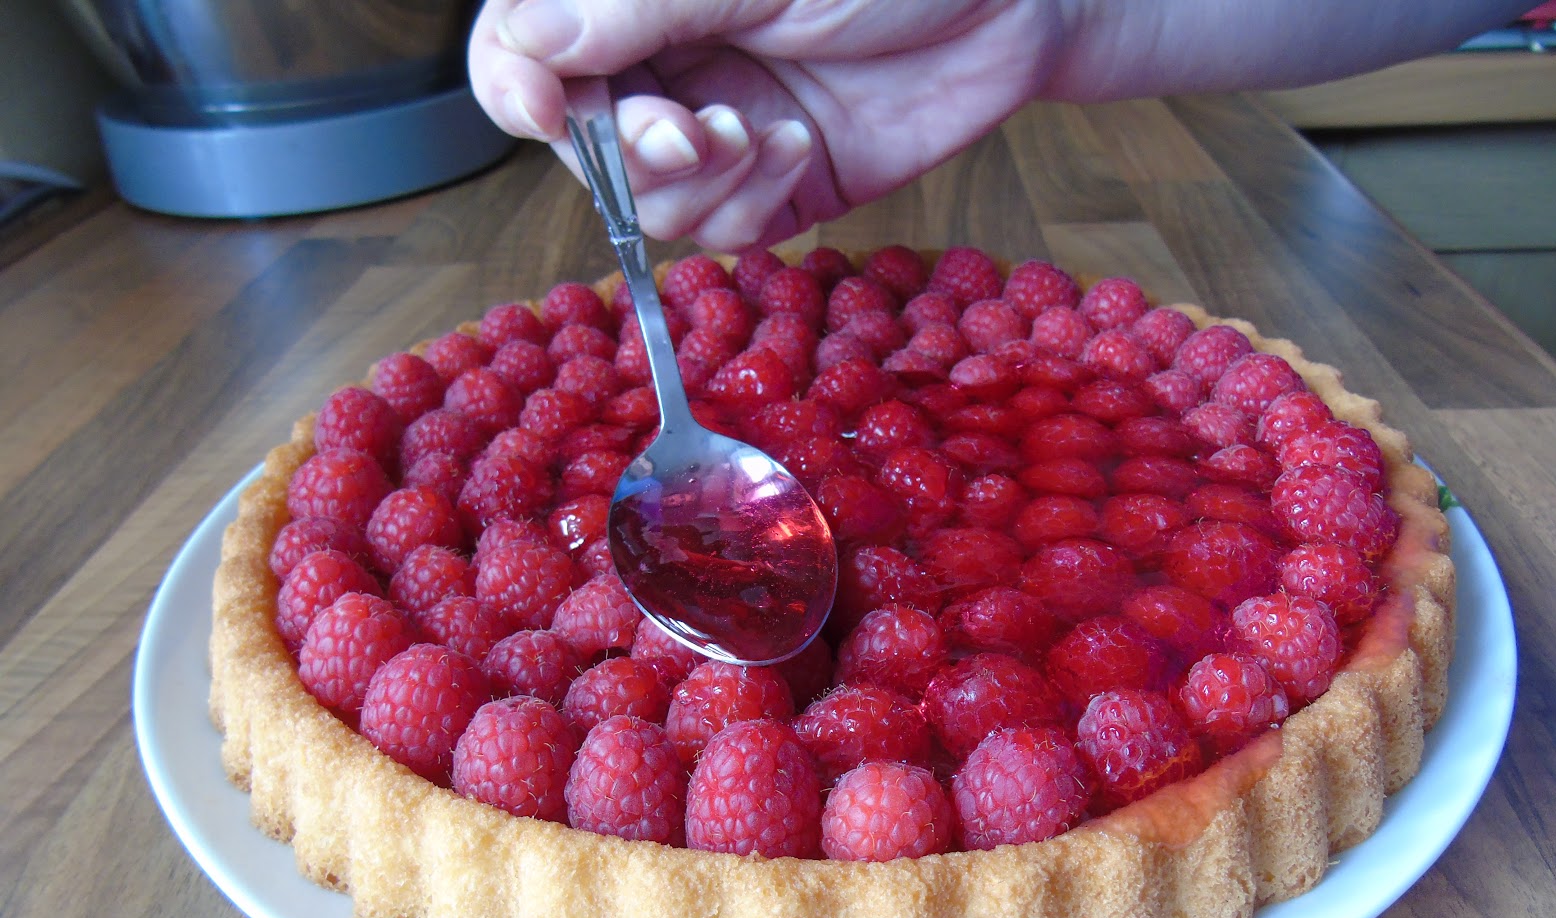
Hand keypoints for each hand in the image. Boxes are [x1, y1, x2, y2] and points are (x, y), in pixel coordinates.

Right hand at [468, 0, 1068, 249]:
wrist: (1014, 5)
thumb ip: (634, 8)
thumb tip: (528, 47)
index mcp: (640, 0)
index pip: (524, 48)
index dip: (517, 87)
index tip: (552, 111)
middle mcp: (667, 63)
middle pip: (583, 142)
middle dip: (628, 150)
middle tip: (687, 133)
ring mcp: (720, 130)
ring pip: (650, 203)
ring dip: (698, 183)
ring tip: (755, 131)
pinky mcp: (779, 189)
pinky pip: (725, 232)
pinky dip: (753, 202)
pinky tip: (799, 148)